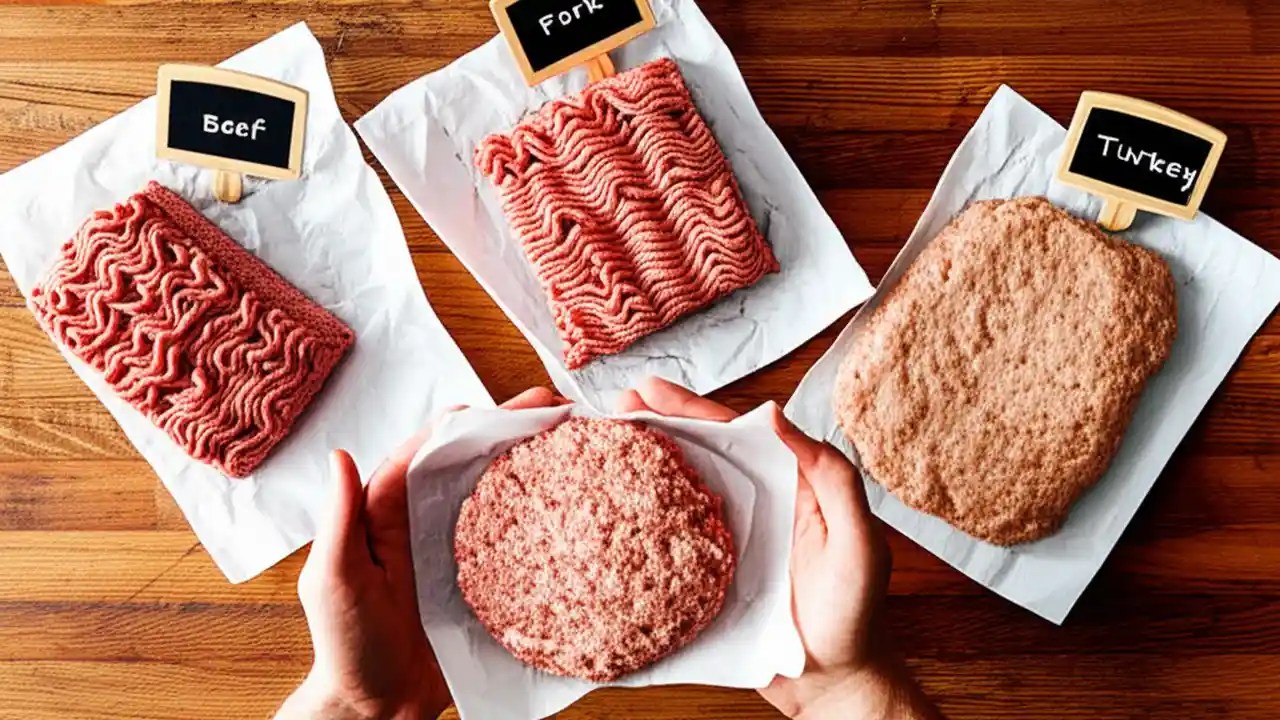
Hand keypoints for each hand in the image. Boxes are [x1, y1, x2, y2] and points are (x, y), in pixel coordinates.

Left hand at [278, 387, 564, 719]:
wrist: (378, 707)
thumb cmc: (346, 646)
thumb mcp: (335, 578)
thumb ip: (340, 519)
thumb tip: (341, 455)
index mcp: (384, 510)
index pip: (428, 449)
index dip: (467, 422)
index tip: (507, 404)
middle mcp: (421, 518)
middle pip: (467, 460)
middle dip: (508, 429)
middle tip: (556, 410)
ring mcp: (452, 546)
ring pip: (492, 490)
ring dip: (526, 461)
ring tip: (570, 439)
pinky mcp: (478, 576)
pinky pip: (508, 536)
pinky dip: (535, 513)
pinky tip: (566, 501)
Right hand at [617, 378, 937, 719]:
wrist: (832, 681)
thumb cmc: (854, 614)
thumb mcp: (858, 541)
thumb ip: (831, 476)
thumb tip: (778, 417)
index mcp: (790, 483)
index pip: (737, 433)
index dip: (693, 409)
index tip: (651, 390)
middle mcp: (756, 502)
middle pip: (701, 451)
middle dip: (657, 423)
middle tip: (612, 402)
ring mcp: (728, 535)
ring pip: (680, 485)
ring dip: (644, 457)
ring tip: (602, 435)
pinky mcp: (708, 569)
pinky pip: (671, 532)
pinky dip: (642, 512)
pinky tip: (613, 500)